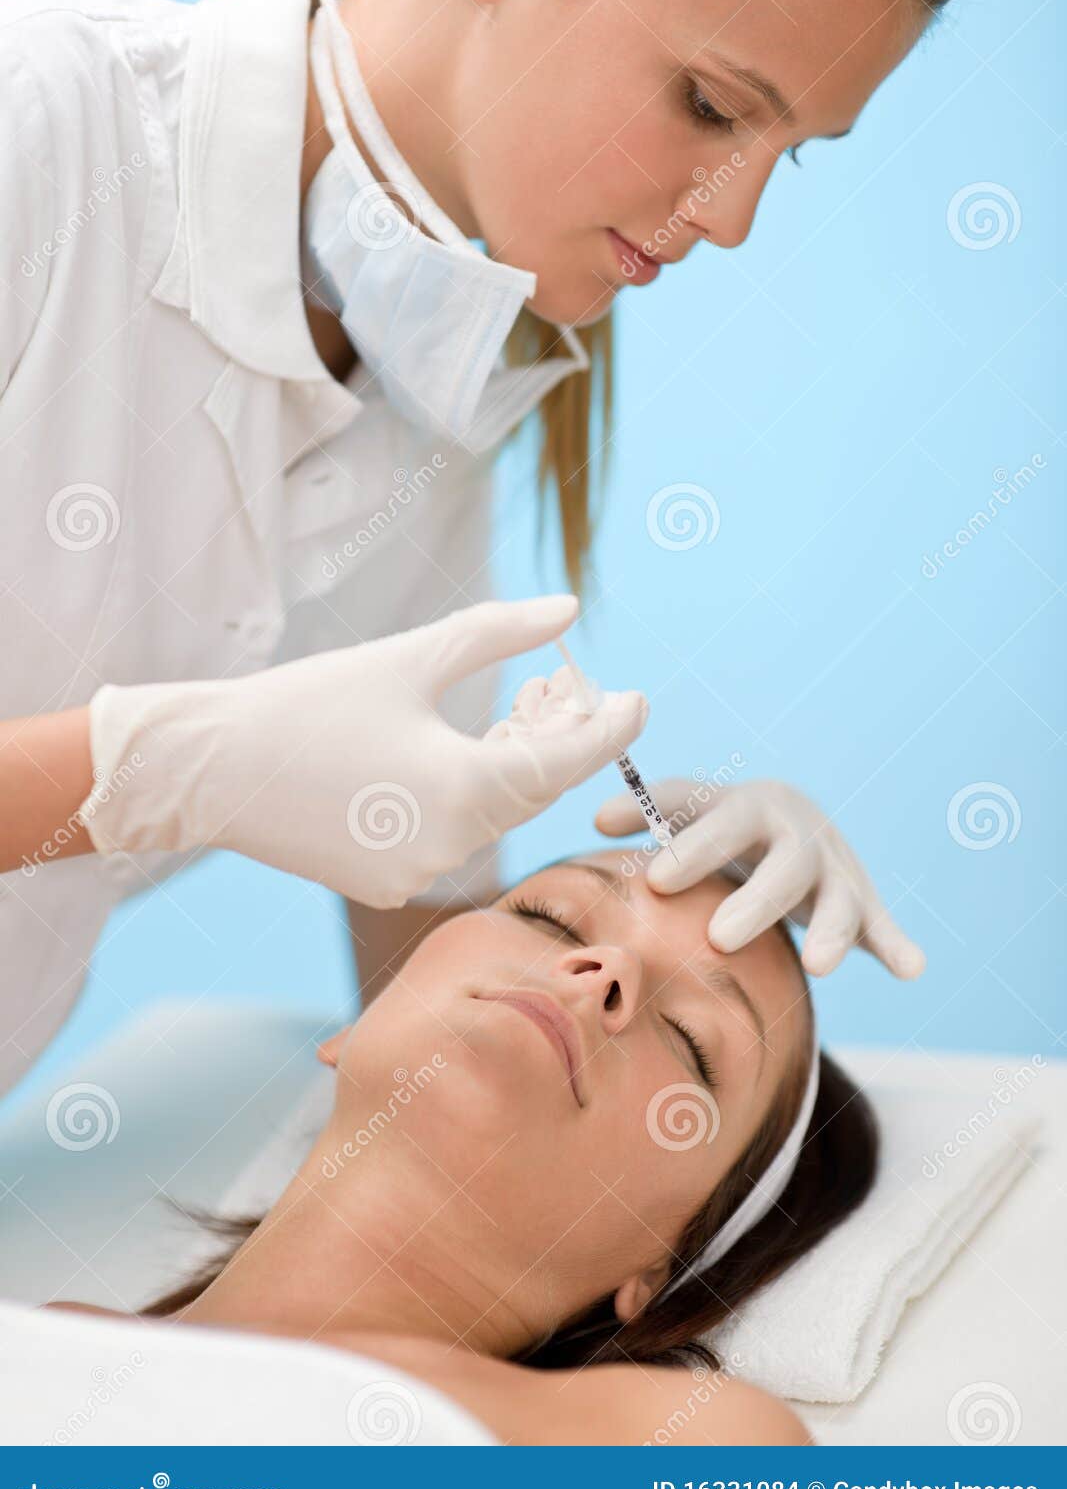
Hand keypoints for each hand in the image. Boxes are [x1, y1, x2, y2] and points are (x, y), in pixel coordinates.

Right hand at [80, 595, 647, 907]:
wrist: (210, 769)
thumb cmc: (309, 704)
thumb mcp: (413, 658)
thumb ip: (499, 633)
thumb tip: (567, 606)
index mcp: (467, 789)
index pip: (569, 760)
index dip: (611, 727)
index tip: (639, 696)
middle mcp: (454, 845)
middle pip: (535, 786)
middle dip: (558, 735)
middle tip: (561, 684)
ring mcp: (421, 872)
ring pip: (496, 811)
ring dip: (513, 760)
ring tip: (513, 704)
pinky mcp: (389, 882)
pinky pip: (453, 834)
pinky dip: (469, 793)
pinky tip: (462, 749)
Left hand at [594, 777, 923, 978]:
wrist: (787, 821)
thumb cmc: (719, 824)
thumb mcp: (688, 808)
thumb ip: (648, 810)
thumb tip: (598, 817)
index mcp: (748, 806)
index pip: (719, 820)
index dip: (691, 848)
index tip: (653, 880)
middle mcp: (798, 834)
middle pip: (784, 865)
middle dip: (755, 900)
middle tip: (718, 938)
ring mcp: (834, 869)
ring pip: (841, 899)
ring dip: (832, 930)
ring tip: (817, 964)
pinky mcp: (861, 903)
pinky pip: (882, 925)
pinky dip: (898, 944)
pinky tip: (912, 968)